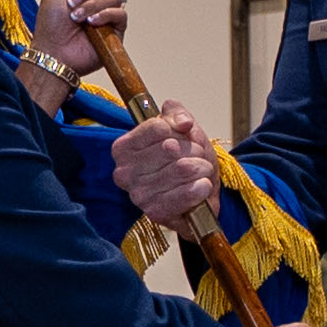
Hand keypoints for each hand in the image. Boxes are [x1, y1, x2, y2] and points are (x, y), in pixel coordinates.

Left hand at [32, 0, 120, 73]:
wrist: (53, 51)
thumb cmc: (50, 23)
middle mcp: (98, 0)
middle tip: (71, 3)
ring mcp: (108, 15)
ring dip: (92, 4)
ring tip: (77, 17)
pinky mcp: (116, 31)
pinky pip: (120, 13)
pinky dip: (104, 15)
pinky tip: (91, 23)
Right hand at [112, 105, 217, 227]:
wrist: (199, 195)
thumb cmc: (186, 161)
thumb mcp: (182, 129)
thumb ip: (177, 113)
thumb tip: (183, 122)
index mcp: (123, 148)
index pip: (158, 127)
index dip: (180, 130)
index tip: (185, 137)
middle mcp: (124, 173)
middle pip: (171, 147)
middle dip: (194, 150)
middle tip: (197, 158)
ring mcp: (138, 195)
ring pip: (182, 168)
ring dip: (202, 168)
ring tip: (201, 172)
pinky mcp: (155, 213)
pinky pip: (186, 193)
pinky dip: (202, 187)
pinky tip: (203, 186)